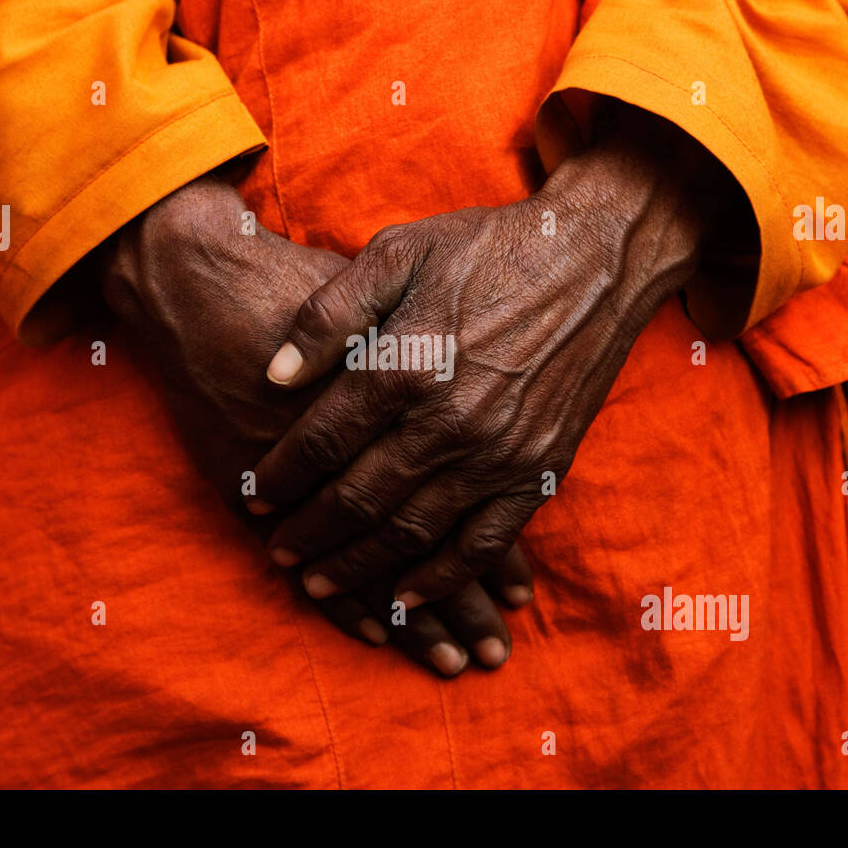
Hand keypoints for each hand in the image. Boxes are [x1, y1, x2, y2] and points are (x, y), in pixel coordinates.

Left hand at [99, 175, 530, 673]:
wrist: (595, 257)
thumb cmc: (486, 248)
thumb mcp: (398, 251)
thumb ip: (329, 314)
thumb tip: (274, 375)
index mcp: (407, 363)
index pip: (322, 441)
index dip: (279, 476)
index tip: (251, 495)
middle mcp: (450, 419)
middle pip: (358, 498)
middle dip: (308, 533)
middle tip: (276, 554)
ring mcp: (498, 452)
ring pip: (411, 532)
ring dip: (359, 567)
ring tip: (318, 585)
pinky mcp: (539, 469)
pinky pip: (482, 543)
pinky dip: (440, 578)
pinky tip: (406, 599)